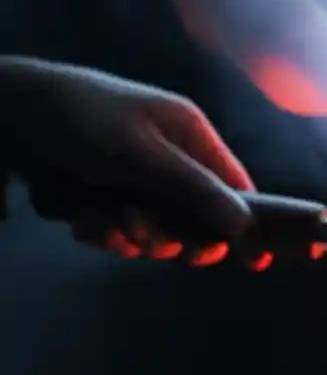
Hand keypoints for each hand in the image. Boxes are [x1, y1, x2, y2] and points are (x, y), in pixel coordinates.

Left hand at [0, 56, 259, 266]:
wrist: (3, 111)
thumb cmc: (79, 120)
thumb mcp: (142, 155)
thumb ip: (195, 190)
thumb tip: (245, 228)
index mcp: (188, 135)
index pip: (233, 188)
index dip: (242, 224)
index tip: (253, 262)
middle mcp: (166, 157)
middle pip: (190, 220)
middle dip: (163, 233)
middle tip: (140, 235)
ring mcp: (131, 176)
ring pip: (145, 229)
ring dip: (119, 233)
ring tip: (93, 217)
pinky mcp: (97, 191)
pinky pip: (109, 228)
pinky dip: (91, 226)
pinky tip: (73, 213)